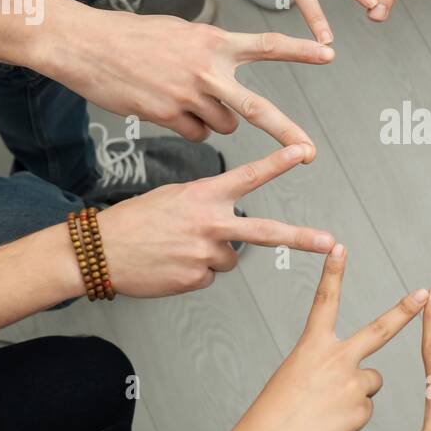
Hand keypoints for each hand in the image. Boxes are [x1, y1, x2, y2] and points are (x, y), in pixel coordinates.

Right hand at [50, 11, 331, 146]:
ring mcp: (187, 95)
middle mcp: (207, 69)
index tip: (328, 53)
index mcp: (214, 42)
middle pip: (257, 109)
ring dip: (215, 121)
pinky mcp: (167, 116)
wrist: (86, 45)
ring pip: (223, 127)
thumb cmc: (132, 35)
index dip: (299, 50)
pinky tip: (167, 109)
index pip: (266, 45)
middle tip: (309, 153)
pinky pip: (196, 135)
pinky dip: (189, 128)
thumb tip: (226, 70)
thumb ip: (209, 50)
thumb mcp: (180, 32)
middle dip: (286, 133)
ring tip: (185, 98)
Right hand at [96, 144, 333, 295]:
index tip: (303, 152)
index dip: (278, 163)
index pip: (248, 176)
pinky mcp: (196, 279)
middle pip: (266, 232)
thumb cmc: (135, 221)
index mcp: (204, 195)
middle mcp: (210, 223)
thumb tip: (229, 222)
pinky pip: (209, 276)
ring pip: (230, 258)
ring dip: (213, 255)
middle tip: (330, 242)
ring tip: (179, 248)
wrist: (100, 251)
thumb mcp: (173, 197)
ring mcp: (204, 254)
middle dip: (301, 237)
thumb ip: (207, 204)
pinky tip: (171, 264)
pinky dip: (194, 272)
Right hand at [231, 245, 427, 430]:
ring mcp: (354, 382)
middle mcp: (338, 358)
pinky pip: (365, 409)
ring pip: (371, 381)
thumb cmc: (277, 414)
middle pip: (379, 330)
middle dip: (405, 311)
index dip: (333, 273)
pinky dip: (351, 417)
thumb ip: (328, 370)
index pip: (325, 300)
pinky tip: (330, 424)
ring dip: (357, 393)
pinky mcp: (363, 408)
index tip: (340, 248)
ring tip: (328, 409)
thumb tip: (356, 383)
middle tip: (424, 294)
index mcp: (313, 345)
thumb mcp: (296, 377)